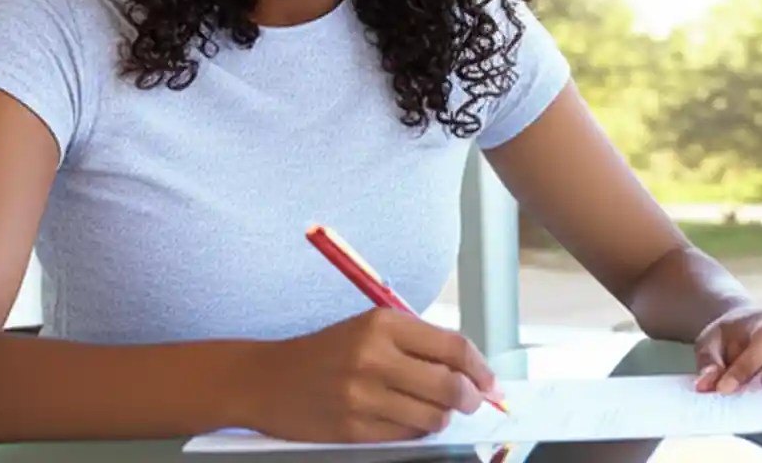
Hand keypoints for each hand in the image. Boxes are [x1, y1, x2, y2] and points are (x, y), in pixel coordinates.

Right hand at [238, 308, 502, 442]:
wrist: (267, 379)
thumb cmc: (329, 351)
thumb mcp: (373, 330)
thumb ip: (422, 345)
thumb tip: (475, 373)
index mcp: (383, 323)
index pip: (454, 347)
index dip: (482, 369)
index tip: (493, 382)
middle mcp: (373, 357)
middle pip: (450, 386)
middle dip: (471, 398)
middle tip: (474, 401)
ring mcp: (362, 396)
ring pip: (433, 417)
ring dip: (442, 417)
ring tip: (432, 409)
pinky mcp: (352, 429)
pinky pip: (406, 437)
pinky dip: (414, 431)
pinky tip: (403, 419)